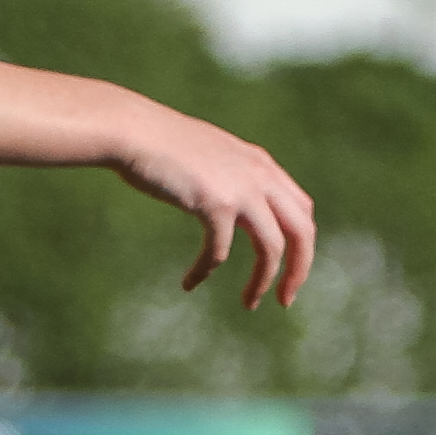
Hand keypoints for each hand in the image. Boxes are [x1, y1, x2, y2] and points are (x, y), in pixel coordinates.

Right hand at [110, 105, 317, 311]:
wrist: (133, 130)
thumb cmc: (160, 143)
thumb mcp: (209, 156)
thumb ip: (228, 175)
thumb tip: (229, 206)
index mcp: (261, 164)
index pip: (301, 209)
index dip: (301, 243)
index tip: (287, 268)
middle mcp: (259, 175)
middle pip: (302, 231)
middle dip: (299, 270)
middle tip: (285, 299)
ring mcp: (241, 188)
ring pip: (272, 248)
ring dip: (261, 281)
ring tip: (249, 304)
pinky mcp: (215, 203)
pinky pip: (220, 251)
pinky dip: (205, 270)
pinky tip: (189, 283)